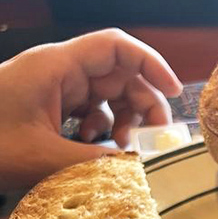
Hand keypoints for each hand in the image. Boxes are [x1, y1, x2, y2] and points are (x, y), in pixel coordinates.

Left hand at [0, 28, 182, 187]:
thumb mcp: (43, 158)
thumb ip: (96, 165)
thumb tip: (136, 171)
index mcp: (58, 67)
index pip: (118, 47)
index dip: (151, 65)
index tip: (173, 94)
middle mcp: (59, 72)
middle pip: (118, 75)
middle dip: (142, 105)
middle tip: (153, 139)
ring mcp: (53, 90)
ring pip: (106, 97)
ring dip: (121, 123)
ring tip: (120, 150)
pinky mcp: (47, 109)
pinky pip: (87, 114)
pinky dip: (98, 134)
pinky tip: (89, 153)